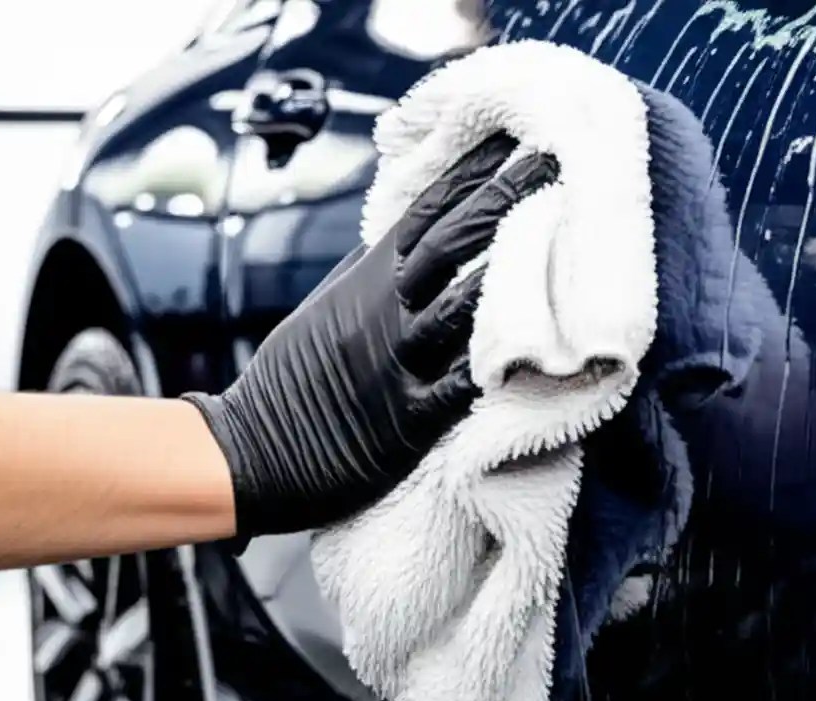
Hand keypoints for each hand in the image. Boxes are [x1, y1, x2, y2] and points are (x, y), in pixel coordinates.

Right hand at [184, 134, 557, 538]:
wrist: (254, 449)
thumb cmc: (299, 376)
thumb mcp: (332, 304)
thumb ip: (375, 266)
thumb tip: (410, 223)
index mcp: (369, 279)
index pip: (426, 210)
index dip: (472, 171)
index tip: (513, 136)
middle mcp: (385, 311)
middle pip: (451, 243)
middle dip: (504, 199)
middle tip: (553, 159)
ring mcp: (396, 363)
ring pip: (460, 307)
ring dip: (510, 273)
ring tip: (561, 238)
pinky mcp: (408, 422)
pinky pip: (458, 390)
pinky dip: (493, 369)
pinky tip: (536, 350)